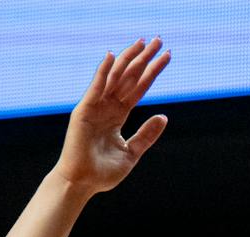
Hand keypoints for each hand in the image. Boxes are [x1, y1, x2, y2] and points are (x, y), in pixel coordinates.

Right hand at [54, 40, 170, 194]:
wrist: (83, 183)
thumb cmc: (103, 172)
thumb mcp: (132, 152)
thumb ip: (147, 134)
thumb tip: (164, 116)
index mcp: (117, 115)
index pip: (138, 88)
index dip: (151, 72)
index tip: (166, 57)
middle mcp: (107, 106)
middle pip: (129, 77)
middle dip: (143, 59)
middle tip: (158, 40)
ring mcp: (95, 107)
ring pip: (115, 78)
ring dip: (128, 59)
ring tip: (142, 43)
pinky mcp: (84, 111)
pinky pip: (95, 88)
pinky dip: (103, 72)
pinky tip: (113, 57)